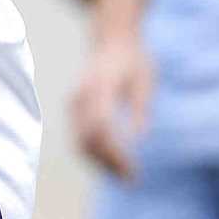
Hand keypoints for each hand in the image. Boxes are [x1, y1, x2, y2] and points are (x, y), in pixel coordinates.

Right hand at [70, 32, 153, 178]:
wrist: (112, 38)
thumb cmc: (134, 60)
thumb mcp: (145, 79)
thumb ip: (141, 107)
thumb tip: (139, 139)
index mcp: (99, 86)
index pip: (101, 127)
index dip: (114, 152)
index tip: (133, 169)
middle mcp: (81, 95)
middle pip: (87, 139)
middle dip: (107, 164)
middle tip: (131, 179)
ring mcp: (73, 102)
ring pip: (80, 142)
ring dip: (100, 163)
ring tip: (124, 176)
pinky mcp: (73, 108)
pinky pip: (79, 137)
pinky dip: (94, 154)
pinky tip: (113, 163)